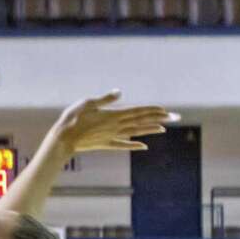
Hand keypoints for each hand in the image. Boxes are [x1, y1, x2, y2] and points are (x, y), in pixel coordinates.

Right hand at [52, 90, 175, 153]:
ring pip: (135, 133)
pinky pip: (123, 145)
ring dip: (150, 130)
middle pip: (141, 121)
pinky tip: (143, 146)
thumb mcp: (87, 103)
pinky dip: (134, 145)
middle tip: (175, 118)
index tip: (166, 110)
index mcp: (113, 115)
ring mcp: (112, 136)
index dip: (152, 110)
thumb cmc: (72, 119)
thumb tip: (119, 92)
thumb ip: (105, 99)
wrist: (63, 139)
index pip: (137, 111)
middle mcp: (116, 126)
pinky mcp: (105, 144)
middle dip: (159, 119)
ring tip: (163, 129)